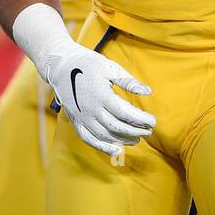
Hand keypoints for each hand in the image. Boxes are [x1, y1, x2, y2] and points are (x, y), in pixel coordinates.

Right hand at [12, 4, 155, 157]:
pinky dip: (102, 147)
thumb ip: (129, 82)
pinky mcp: (76, 121)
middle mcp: (91, 110)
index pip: (125, 113)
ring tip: (136, 139)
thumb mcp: (110, 68)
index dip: (141, 119)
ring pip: (105, 135)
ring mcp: (82, 117)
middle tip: (148, 131)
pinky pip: (88, 139)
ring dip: (123, 140)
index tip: (153, 121)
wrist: (61, 66)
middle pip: (117, 127)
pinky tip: (115, 150)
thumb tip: (148, 92)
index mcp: (101, 95)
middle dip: (135, 131)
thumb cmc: (88, 64)